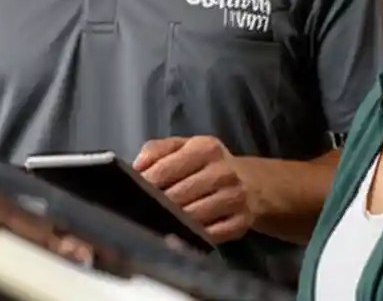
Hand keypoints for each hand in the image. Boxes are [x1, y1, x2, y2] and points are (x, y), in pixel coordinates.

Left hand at [134, 135, 253, 243]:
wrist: (252, 182)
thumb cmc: (207, 164)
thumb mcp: (183, 146)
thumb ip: (156, 150)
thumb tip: (137, 167)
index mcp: (206, 147)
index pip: (165, 168)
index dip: (145, 183)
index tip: (131, 191)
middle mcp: (223, 171)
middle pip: (177, 195)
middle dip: (157, 204)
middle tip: (142, 209)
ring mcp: (235, 198)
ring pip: (192, 217)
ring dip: (173, 222)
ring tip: (159, 222)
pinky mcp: (241, 222)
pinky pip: (210, 234)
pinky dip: (193, 236)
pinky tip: (181, 234)